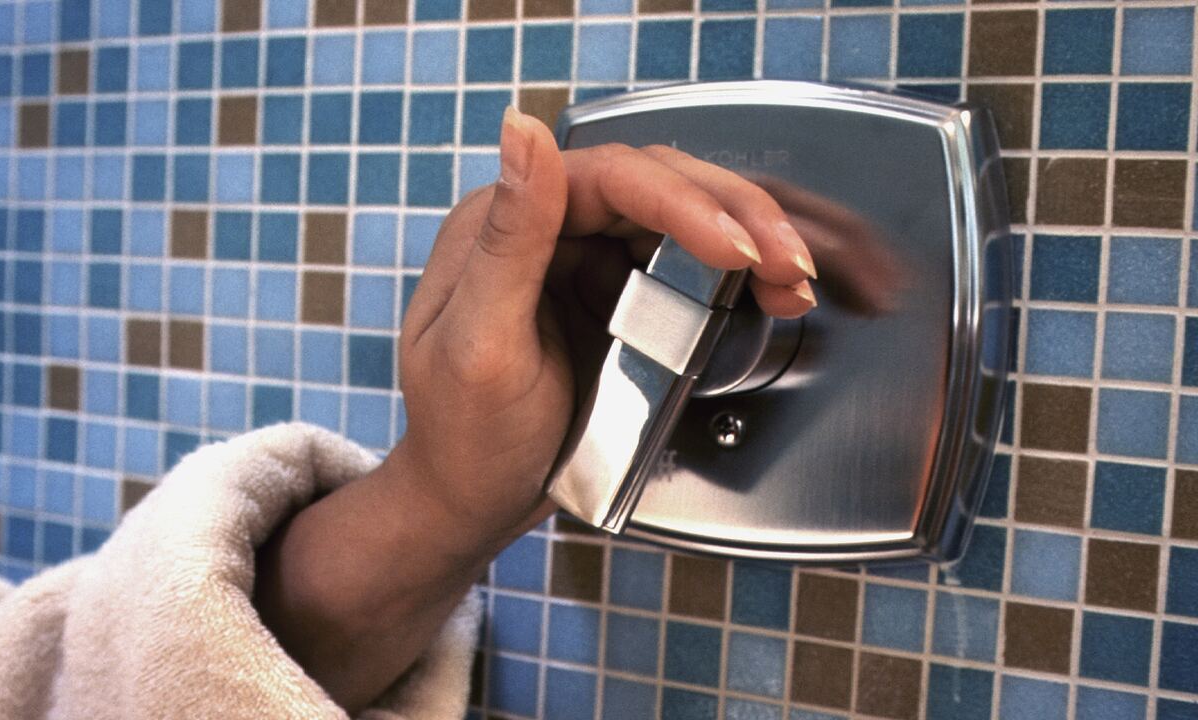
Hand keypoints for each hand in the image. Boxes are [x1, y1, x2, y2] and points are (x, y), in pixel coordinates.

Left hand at [253, 108, 816, 713]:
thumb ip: (510, 236)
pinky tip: (772, 295)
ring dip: (748, 242)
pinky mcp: (617, 301)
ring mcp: (585, 263)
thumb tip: (522, 128)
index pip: (612, 180)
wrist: (471, 506)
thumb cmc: (460, 436)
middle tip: (787, 262)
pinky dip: (737, 280)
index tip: (739, 248)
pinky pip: (687, 269)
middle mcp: (546, 228)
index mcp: (503, 221)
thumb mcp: (480, 340)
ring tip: (793, 280)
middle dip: (736, 217)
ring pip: (683, 223)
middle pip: (660, 188)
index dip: (687, 204)